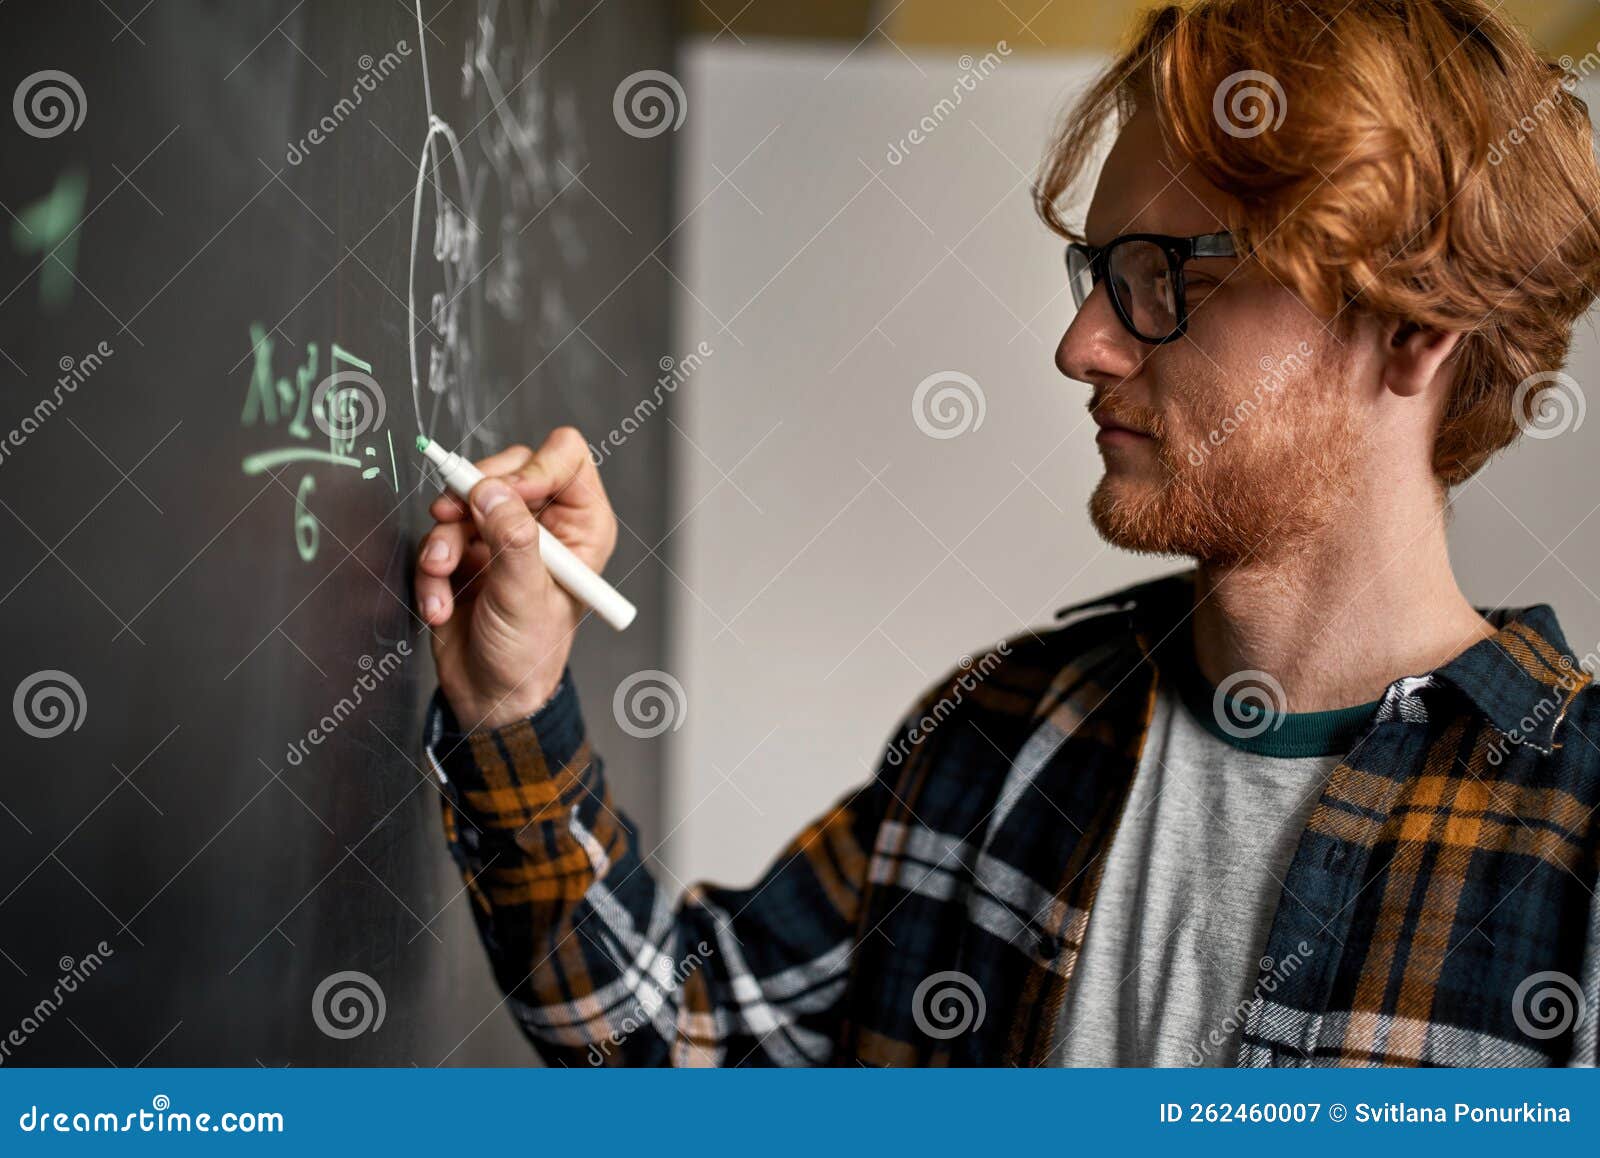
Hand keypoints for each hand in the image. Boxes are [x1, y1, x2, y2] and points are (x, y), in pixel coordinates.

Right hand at [414, 427, 616, 730]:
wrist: (490, 696)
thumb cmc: (528, 653)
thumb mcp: (525, 593)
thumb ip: (512, 537)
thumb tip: (490, 489)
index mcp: (581, 525)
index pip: (564, 456)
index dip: (531, 467)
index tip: (502, 495)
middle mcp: (545, 523)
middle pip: (507, 466)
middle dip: (472, 495)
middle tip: (451, 516)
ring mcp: (502, 534)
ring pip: (464, 498)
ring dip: (443, 540)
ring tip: (442, 576)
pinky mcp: (466, 552)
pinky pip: (438, 535)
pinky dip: (430, 569)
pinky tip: (439, 605)